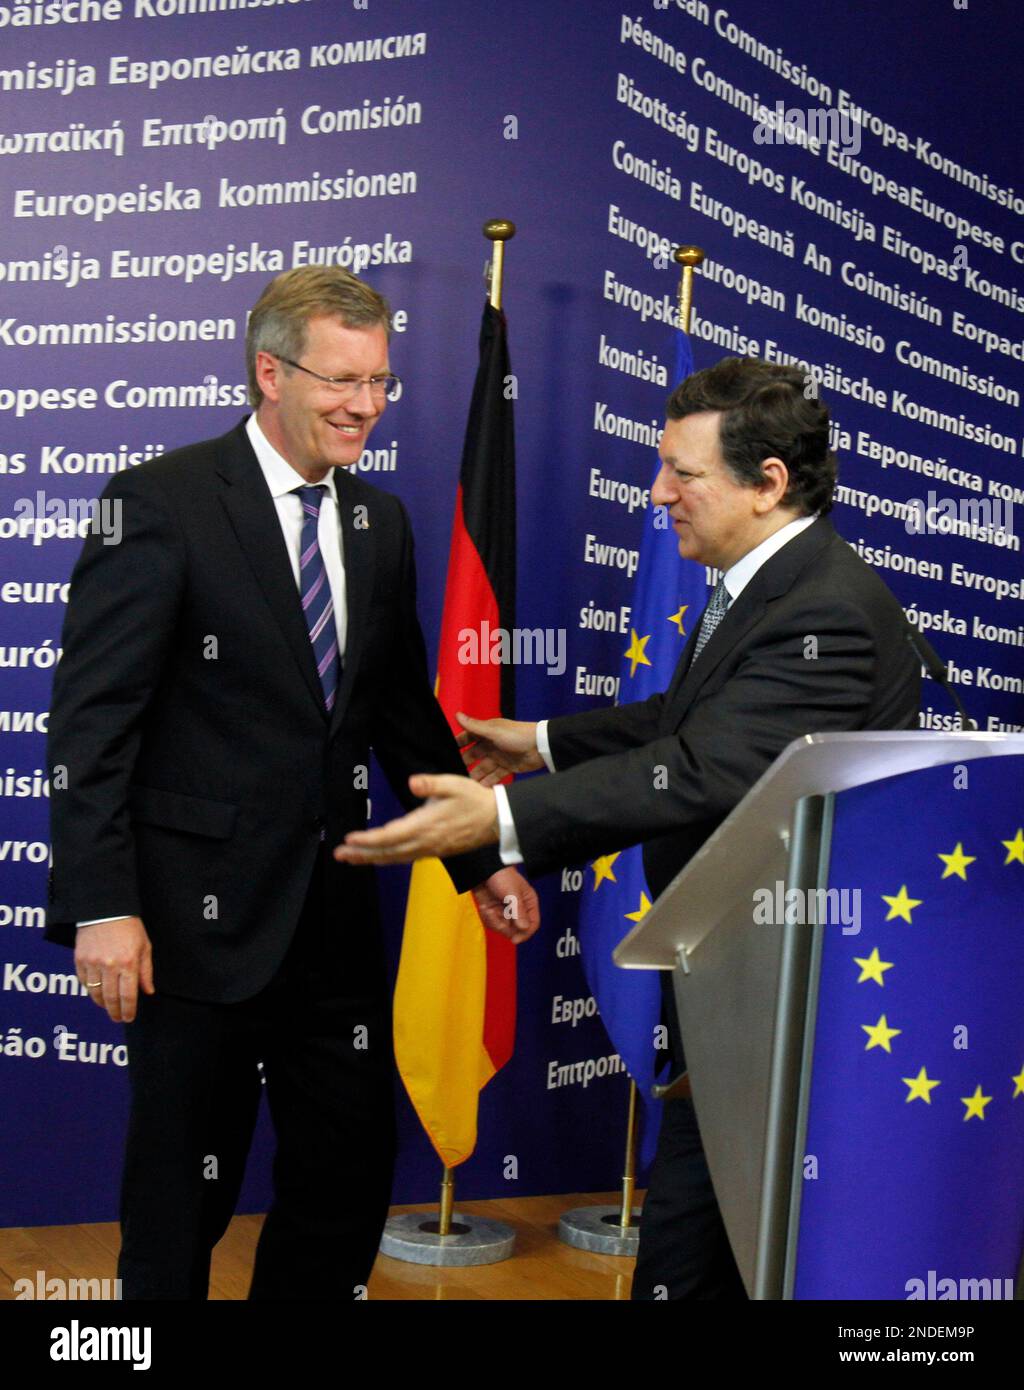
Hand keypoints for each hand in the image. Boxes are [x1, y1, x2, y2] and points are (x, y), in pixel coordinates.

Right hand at [75, 916, 153, 1023]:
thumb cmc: (129, 927)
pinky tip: (97, 991)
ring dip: (102, 1003)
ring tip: (108, 1007)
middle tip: (118, 1018)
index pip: (128, 995)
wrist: (105, 909)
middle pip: (110, 998)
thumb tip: (148, 991)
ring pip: (95, 993)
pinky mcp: (80, 959)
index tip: (128, 1018)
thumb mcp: (144, 947)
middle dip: (115, 1012)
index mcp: (128, 962)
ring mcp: (92, 963)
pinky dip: (90, 989)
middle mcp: (109, 965)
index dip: (128, 1010)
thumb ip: (146, 971)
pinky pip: (84, 982)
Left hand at [334, 774, 498, 864]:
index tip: (349, 839)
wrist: (497, 820)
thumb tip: (412, 782)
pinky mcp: (434, 852)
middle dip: (362, 854)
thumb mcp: (454, 784)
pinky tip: (379, 857)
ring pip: (395, 858)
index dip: (368, 840)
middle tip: (339, 855)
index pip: (390, 836)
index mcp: (426, 825)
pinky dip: (388, 859)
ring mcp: (429, 850)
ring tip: (351, 859)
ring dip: (371, 859)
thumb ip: (431, 783)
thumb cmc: (474, 799)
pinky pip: (405, 858)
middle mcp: (425, 842)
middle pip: (387, 852)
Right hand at [455, 712, 542, 785]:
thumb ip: (474, 726)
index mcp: (486, 732)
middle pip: (473, 756)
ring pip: (482, 768)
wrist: (541, 747)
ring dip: (474, 776)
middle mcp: (491, 744)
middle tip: (452, 774)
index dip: (457, 744)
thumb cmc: (518, 735)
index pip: (467, 738)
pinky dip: (487, 783)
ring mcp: (499, 756)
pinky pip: (494, 776)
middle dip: (464, 764)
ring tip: (464, 787)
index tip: (444, 752)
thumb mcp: (493, 731)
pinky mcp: (507, 767)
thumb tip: (456, 715)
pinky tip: (478, 790)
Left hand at [472, 868, 539, 944]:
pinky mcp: (495, 912)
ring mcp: (506, 912)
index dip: (525, 934)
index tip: (515, 939)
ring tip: (487, 909)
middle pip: (516, 930)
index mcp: (529, 903)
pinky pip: (493, 924)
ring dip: (493, 921)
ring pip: (503, 929)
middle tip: (494, 916)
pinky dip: (487, 918)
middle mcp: (519, 910)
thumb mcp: (512, 893)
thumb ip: (519, 911)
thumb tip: (525, 928)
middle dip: (504, 926)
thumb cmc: (501, 876)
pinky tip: (484, 908)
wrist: (482, 870)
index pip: (533, 924)